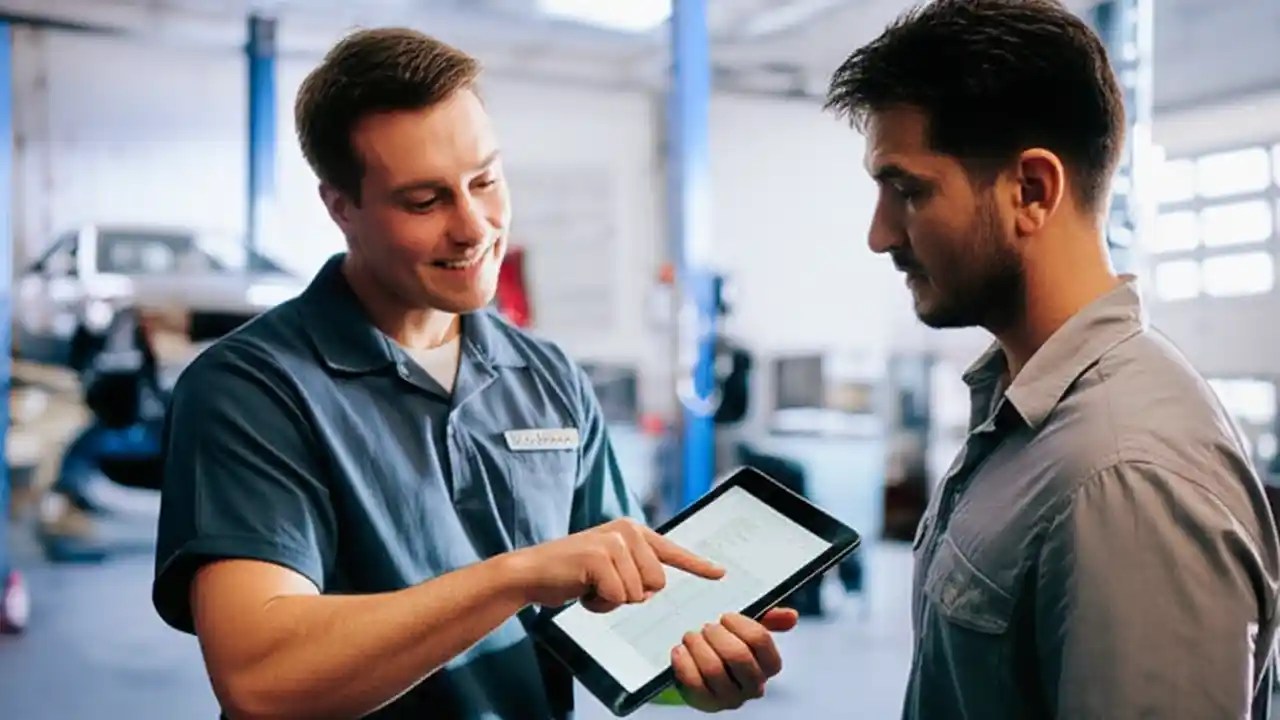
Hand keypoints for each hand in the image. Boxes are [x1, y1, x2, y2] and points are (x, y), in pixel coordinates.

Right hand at [507, 518, 724, 611]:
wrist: (530, 572)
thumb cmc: (571, 574)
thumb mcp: (608, 565)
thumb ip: (633, 568)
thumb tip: (657, 586)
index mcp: (632, 531)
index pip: (672, 551)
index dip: (698, 565)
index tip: (720, 573)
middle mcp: (626, 531)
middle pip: (657, 584)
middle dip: (630, 595)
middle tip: (601, 585)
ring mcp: (613, 542)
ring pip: (638, 594)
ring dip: (612, 600)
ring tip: (589, 586)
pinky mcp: (599, 558)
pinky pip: (618, 598)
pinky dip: (599, 604)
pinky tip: (582, 590)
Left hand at [671, 608, 798, 711]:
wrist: (698, 665)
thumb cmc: (725, 642)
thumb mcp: (743, 628)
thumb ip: (767, 618)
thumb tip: (791, 616)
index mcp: (767, 665)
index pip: (760, 641)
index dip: (740, 624)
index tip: (725, 616)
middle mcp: (753, 685)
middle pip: (738, 656)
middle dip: (718, 636)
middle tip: (706, 626)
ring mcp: (730, 698)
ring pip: (714, 669)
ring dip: (698, 647)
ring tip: (690, 635)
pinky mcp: (706, 703)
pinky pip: (694, 683)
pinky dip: (684, 662)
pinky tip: (680, 650)